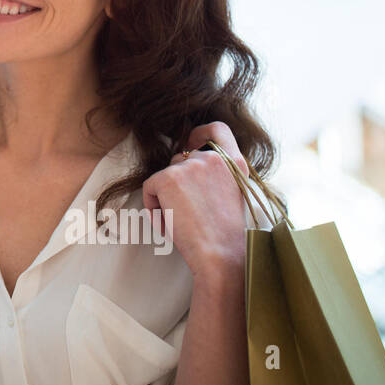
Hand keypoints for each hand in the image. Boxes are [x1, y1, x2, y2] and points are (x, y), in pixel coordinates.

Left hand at [141, 122, 247, 283]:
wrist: (221, 254)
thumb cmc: (226, 235)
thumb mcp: (233, 194)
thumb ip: (217, 175)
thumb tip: (189, 164)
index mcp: (235, 162)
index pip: (218, 129)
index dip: (201, 132)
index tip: (191, 143)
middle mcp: (212, 158)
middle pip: (182, 160)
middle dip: (178, 185)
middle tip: (188, 215)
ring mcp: (189, 166)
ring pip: (165, 176)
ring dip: (166, 198)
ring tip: (181, 223)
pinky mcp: (167, 178)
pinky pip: (149, 188)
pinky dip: (153, 208)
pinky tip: (169, 225)